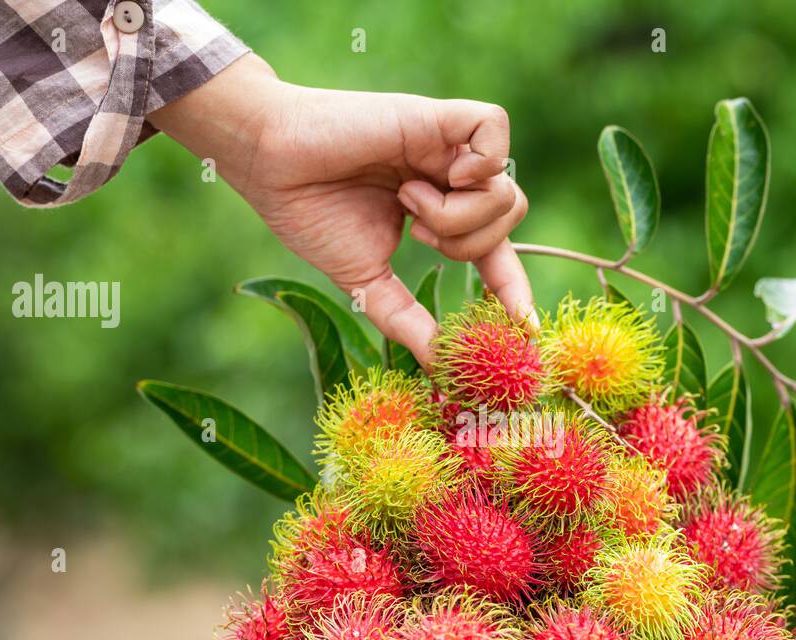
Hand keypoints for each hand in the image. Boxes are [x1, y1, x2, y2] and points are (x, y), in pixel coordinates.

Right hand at [150, 54, 532, 366]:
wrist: (271, 166)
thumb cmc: (310, 215)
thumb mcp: (367, 281)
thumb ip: (407, 320)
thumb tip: (440, 367)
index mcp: (438, 212)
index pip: (496, 253)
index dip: (514, 289)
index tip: (524, 329)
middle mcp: (450, 178)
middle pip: (512, 216)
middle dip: (472, 245)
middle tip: (420, 234)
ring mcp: (447, 146)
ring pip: (506, 188)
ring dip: (459, 214)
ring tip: (408, 199)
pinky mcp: (437, 115)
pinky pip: (494, 129)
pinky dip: (479, 161)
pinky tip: (440, 173)